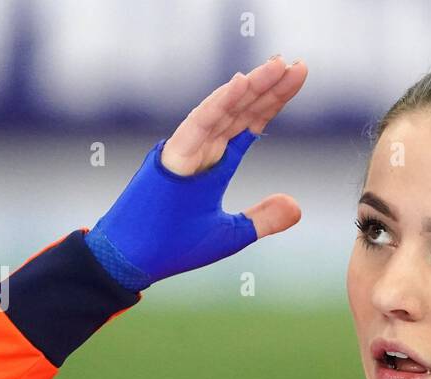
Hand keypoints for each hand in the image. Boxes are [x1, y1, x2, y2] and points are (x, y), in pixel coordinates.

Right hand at [86, 55, 308, 289]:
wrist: (132, 260)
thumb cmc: (172, 246)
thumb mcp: (231, 235)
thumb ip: (264, 219)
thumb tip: (297, 206)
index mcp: (215, 162)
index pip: (250, 123)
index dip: (274, 100)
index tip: (297, 76)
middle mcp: (201, 148)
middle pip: (241, 111)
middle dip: (270, 87)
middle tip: (298, 65)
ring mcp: (184, 149)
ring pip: (223, 110)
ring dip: (251, 87)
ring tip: (279, 65)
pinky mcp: (170, 157)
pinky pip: (199, 124)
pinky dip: (220, 104)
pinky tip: (242, 83)